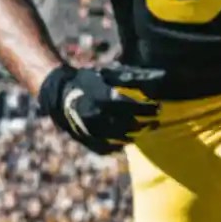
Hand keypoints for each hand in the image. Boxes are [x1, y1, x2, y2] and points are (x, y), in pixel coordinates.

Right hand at [37, 64, 163, 154]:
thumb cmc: (88, 79)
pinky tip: (127, 141)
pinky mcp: (84, 139)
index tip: (158, 106)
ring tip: (144, 129)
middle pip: (129, 124)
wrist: (58, 92)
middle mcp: (95, 114)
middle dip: (145, 122)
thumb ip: (134, 76)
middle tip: (155, 120)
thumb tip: (162, 77)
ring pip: (120, 138)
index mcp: (102, 96)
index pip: (132, 106)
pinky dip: (118, 146)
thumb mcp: (109, 73)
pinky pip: (105, 148)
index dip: (147, 108)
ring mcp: (89, 129)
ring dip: (135, 135)